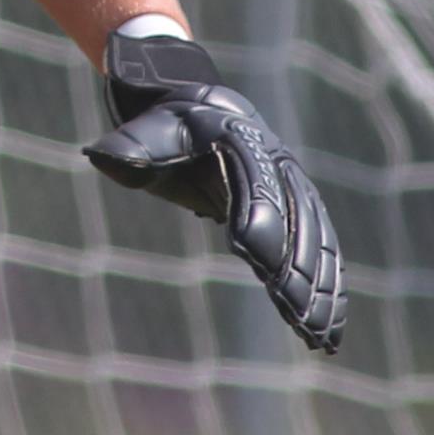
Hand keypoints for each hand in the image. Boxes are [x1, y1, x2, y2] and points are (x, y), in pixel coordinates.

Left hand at [84, 32, 344, 352]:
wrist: (196, 99)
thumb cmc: (163, 122)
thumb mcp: (144, 129)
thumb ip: (130, 146)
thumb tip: (101, 155)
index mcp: (238, 139)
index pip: (252, 186)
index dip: (254, 221)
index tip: (251, 257)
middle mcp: (276, 159)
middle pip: (293, 219)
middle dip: (297, 272)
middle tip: (298, 319)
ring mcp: (293, 180)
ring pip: (314, 236)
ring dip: (321, 287)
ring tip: (321, 335)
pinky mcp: (300, 200)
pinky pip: (321, 241)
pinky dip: (330, 281)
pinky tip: (332, 321)